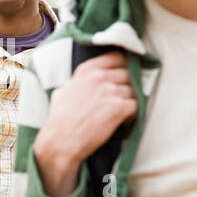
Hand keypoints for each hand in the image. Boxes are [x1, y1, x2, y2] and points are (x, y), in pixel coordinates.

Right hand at [34, 52, 136, 196]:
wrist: (62, 139)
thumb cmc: (60, 118)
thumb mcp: (64, 90)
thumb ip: (79, 81)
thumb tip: (84, 82)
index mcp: (87, 70)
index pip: (116, 57)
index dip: (124, 65)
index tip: (125, 73)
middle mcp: (99, 77)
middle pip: (127, 74)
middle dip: (128, 85)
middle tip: (124, 96)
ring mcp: (110, 91)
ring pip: (133, 90)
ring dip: (130, 100)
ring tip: (122, 111)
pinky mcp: (118, 108)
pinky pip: (135, 105)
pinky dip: (133, 113)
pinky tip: (124, 119)